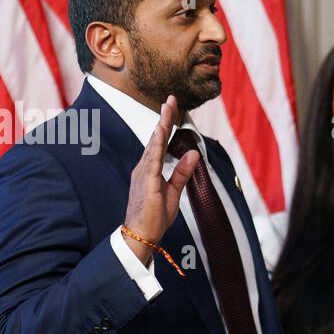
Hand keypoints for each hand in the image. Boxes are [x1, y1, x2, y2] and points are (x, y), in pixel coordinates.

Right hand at [123, 95, 198, 262]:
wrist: (140, 235)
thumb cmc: (154, 217)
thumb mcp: (174, 192)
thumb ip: (182, 172)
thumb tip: (193, 153)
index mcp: (149, 169)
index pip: (159, 142)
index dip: (166, 125)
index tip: (172, 107)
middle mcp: (144, 167)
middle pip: (155, 138)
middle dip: (164, 118)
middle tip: (171, 98)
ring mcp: (143, 174)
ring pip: (153, 144)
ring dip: (161, 125)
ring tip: (168, 107)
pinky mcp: (147, 183)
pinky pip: (152, 160)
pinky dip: (156, 144)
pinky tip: (160, 131)